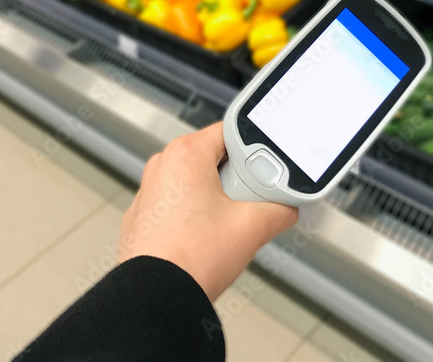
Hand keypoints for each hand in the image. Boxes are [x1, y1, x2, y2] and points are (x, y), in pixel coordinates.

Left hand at [119, 122, 297, 300]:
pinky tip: (209, 238)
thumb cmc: (190, 258)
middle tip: (253, 201)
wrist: (156, 300)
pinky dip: (196, 215)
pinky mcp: (144, 217)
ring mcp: (149, 192)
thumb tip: (288, 206)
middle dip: (239, 177)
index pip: (232, 131)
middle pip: (215, 157)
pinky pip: (178, 204)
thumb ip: (280, 208)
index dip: (256, 149)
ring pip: (196, 182)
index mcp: (185, 154)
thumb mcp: (252, 227)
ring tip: (231, 224)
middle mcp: (162, 166)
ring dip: (218, 198)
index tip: (268, 170)